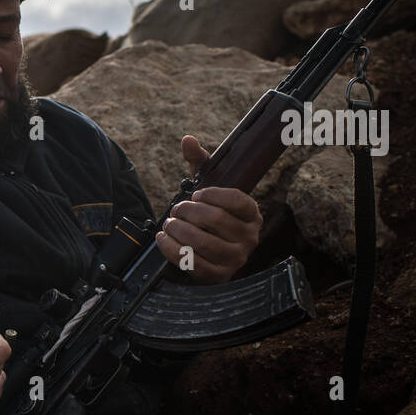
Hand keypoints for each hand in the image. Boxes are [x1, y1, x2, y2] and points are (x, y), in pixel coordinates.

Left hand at [154, 135, 261, 283]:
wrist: (210, 252)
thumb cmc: (210, 214)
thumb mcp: (208, 188)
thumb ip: (200, 162)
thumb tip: (187, 139)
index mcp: (252, 214)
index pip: (238, 200)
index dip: (213, 195)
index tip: (196, 194)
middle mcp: (249, 237)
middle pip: (216, 220)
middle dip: (188, 212)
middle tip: (176, 209)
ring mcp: (235, 258)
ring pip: (203, 242)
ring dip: (179, 230)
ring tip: (168, 223)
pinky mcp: (218, 275)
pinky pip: (192, 262)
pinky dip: (172, 249)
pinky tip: (163, 239)